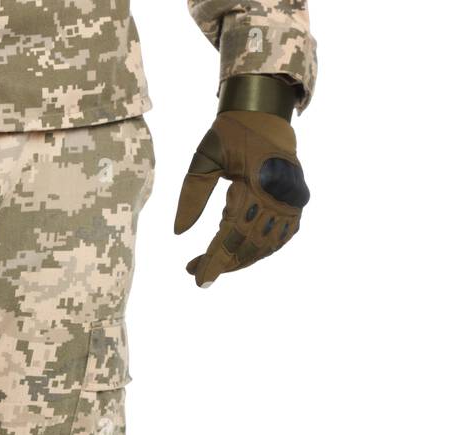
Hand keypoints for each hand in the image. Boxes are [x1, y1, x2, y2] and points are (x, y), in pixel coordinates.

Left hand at [174, 108, 308, 287]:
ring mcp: (293, 199)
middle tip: (196, 272)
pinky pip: (282, 235)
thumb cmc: (230, 134)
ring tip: (212, 264)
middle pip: (250, 244)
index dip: (215, 260)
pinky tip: (240, 254)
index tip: (198, 279)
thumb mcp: (204, 156)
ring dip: (240, 259)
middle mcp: (280, 195)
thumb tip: (179, 233)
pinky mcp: (297, 200)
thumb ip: (192, 193)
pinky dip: (262, 249)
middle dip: (222, 263)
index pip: (232, 233)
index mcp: (257, 184)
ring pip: (267, 244)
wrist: (265, 114)